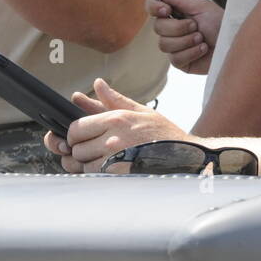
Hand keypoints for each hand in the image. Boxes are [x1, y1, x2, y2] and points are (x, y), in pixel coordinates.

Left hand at [44, 78, 189, 172]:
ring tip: (102, 160)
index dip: (75, 134)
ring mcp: (114, 159)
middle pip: (76, 148)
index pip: (76, 128)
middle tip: (92, 150)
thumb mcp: (141, 111)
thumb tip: (98, 84)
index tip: (81, 137)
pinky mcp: (118, 176)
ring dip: (87, 164)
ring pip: (82, 165)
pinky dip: (97, 175)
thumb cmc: (164, 134)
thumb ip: (115, 99)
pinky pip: (94, 177)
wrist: (185, 156)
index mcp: (116, 119)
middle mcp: (112, 138)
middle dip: (80, 150)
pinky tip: (109, 170)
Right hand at [145, 0, 222, 74]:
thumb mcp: (201, 6)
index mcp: (175, 13)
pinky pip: (175, 58)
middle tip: (196, 26)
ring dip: (186, 40)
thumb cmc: (220, 22)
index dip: (154, 7)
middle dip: (179, 27)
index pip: (152, 7)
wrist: (233, 41)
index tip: (166, 9)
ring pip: (164, 44)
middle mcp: (171, 29)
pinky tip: (203, 49)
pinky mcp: (181, 62)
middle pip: (157, 27)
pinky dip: (191, 52)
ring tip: (202, 38)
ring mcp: (175, 47)